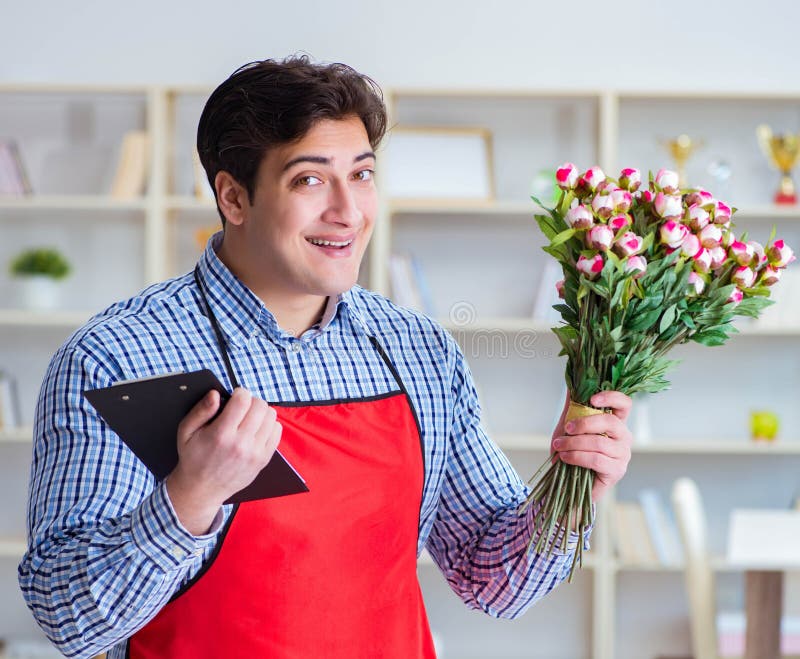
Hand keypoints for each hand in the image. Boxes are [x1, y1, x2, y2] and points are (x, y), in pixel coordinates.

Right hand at [166, 387, 281, 533]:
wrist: (202, 490)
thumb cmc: (193, 458)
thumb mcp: (186, 432)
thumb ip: (200, 410)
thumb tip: (216, 394)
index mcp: (221, 435)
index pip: (243, 400)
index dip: (240, 392)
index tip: (234, 396)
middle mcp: (241, 444)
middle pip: (260, 406)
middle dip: (251, 400)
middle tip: (241, 407)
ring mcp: (255, 453)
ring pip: (271, 416)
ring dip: (261, 412)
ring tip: (248, 418)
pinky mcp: (264, 459)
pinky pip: (277, 431)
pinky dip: (268, 425)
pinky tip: (255, 429)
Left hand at [550, 391, 632, 502]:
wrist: (568, 483)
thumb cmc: (573, 452)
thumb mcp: (570, 426)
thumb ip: (574, 404)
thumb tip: (571, 379)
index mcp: (615, 422)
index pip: (624, 404)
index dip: (612, 397)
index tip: (592, 399)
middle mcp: (623, 437)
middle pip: (611, 422)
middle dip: (584, 424)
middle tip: (566, 429)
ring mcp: (623, 455)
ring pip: (599, 443)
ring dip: (574, 443)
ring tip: (559, 446)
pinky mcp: (616, 471)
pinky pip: (596, 459)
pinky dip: (576, 457)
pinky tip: (565, 457)